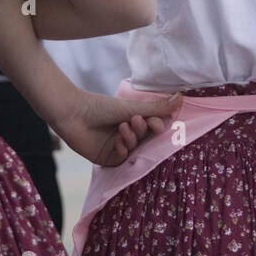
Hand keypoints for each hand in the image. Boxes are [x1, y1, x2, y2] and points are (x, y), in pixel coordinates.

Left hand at [52, 90, 182, 166]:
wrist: (73, 114)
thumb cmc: (100, 106)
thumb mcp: (131, 107)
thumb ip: (156, 107)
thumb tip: (181, 96)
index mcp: (134, 121)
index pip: (154, 128)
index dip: (157, 126)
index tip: (156, 122)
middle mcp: (128, 134)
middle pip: (146, 139)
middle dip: (143, 131)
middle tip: (135, 120)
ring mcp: (118, 147)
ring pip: (135, 149)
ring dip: (132, 138)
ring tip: (123, 127)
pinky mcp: (108, 159)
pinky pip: (123, 159)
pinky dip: (123, 149)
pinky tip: (117, 140)